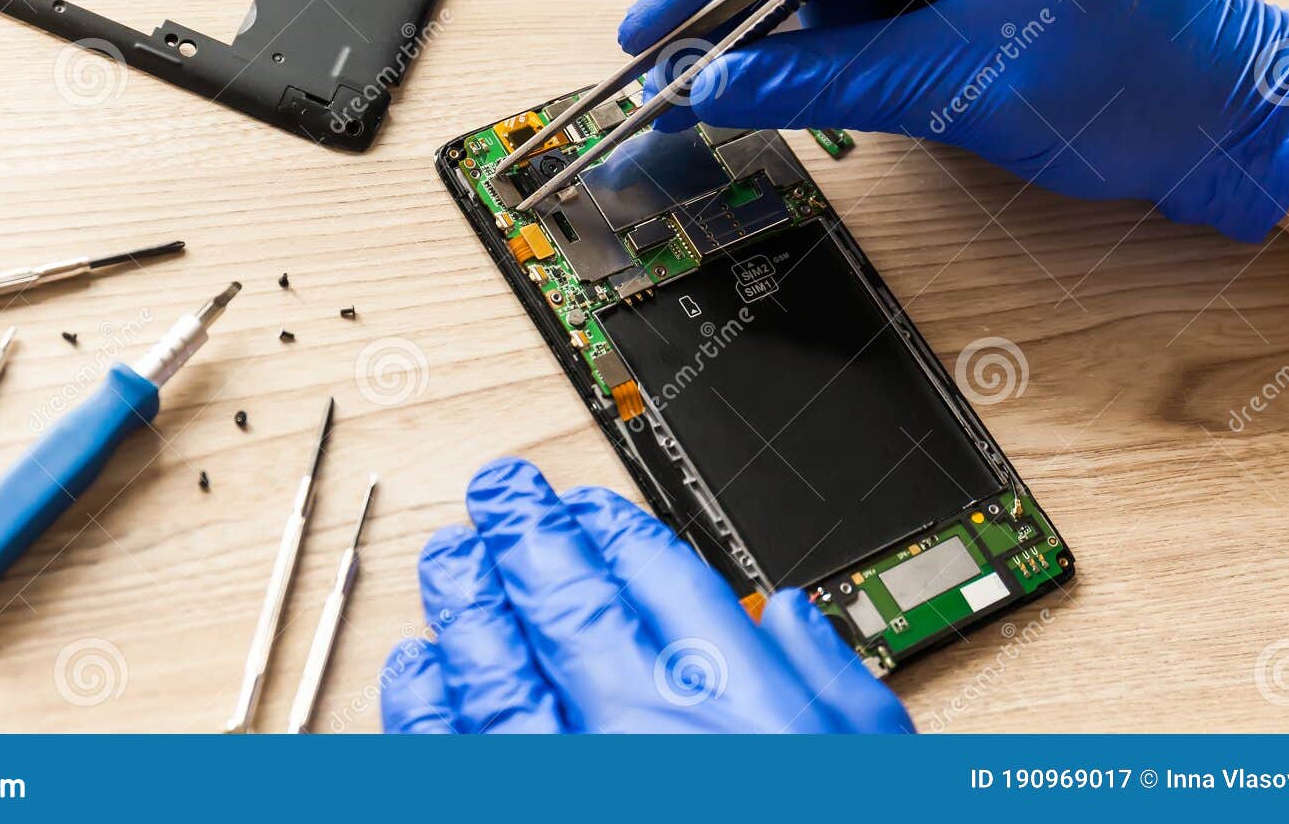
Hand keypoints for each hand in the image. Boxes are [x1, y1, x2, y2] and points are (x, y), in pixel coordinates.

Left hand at [379, 458, 911, 733]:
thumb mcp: (871, 773)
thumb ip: (836, 689)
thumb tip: (791, 619)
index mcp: (735, 705)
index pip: (655, 572)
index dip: (609, 525)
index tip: (584, 508)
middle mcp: (638, 732)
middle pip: (560, 599)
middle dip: (521, 537)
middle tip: (494, 501)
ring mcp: (562, 787)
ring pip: (489, 668)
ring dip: (463, 605)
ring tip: (450, 561)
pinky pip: (444, 764)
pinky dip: (422, 711)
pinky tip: (417, 672)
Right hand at [619, 0, 1288, 243]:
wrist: (1227, 127)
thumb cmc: (1143, 82)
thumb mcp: (965, 80)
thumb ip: (827, 80)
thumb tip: (716, 85)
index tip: (657, 22)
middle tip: (673, 57)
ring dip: (787, 27)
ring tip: (740, 79)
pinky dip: (831, 39)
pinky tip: (805, 74)